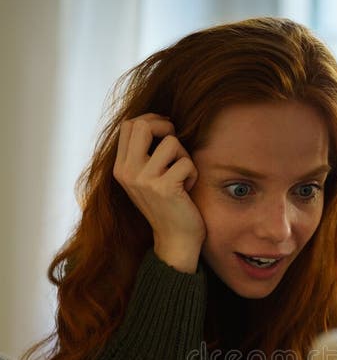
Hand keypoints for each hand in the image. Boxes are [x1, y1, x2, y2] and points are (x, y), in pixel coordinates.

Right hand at [113, 113, 205, 272]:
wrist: (175, 240)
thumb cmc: (166, 205)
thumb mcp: (146, 178)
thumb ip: (143, 153)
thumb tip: (155, 120)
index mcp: (120, 168)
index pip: (129, 125)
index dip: (151, 120)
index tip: (166, 129)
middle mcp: (127, 172)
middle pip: (143, 125)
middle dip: (166, 127)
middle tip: (176, 143)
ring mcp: (144, 180)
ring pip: (171, 142)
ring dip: (184, 156)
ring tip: (181, 175)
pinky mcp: (164, 188)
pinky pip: (187, 162)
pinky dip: (192, 174)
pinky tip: (187, 189)